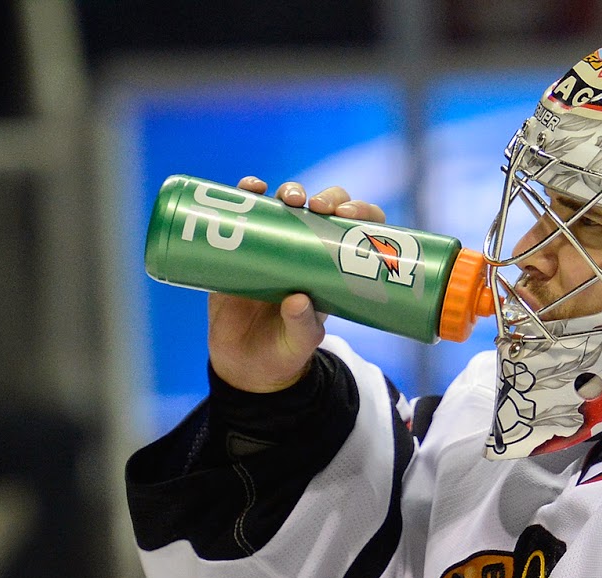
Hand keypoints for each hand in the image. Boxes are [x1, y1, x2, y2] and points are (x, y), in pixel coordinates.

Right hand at [208, 178, 386, 392]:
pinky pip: (245, 212)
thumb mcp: (299, 343)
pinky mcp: (240, 247)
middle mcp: (305, 249)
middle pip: (325, 207)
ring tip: (288, 199)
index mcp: (331, 269)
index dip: (362, 213)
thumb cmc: (283, 352)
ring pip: (287, 203)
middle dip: (328, 197)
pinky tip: (250, 188)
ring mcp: (272, 244)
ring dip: (290, 190)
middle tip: (318, 207)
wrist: (245, 365)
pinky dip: (247, 193)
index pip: (357, 230)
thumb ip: (302, 326)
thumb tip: (297, 301)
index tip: (351, 215)